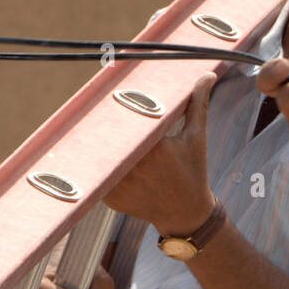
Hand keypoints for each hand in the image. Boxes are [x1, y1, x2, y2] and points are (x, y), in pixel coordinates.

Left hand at [104, 72, 216, 235]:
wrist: (186, 213)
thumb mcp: (197, 137)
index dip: (118, 110)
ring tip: (81, 133)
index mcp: (157, 148)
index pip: (130, 123)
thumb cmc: (193, 170)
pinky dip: (96, 169)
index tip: (109, 98)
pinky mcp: (112, 200)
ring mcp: (122, 186)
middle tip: (89, 112)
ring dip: (94, 148)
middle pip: (110, 140)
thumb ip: (198, 104)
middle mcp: (137, 168)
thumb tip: (207, 75)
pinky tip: (91, 159)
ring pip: (100, 159)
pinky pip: (99, 178)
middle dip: (102, 127)